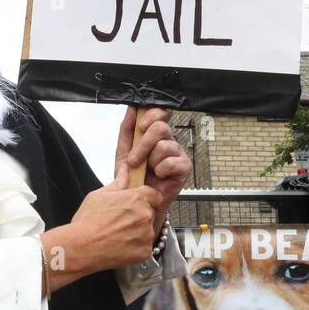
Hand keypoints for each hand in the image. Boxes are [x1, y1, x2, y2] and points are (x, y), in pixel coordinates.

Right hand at [69, 181, 163, 267]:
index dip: (147, 199)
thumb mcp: (99, 195)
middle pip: (149, 214)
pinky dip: (135, 248)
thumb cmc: (87, 220)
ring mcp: (146, 235)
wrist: (81, 247)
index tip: (138, 205)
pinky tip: (120, 247)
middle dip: (139, 217)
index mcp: (136, 198)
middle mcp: (145, 215)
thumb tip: (125, 169)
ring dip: (137, 233)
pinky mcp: (145, 252)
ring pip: (147, 231)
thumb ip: (118, 183)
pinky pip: (144, 248)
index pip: (155, 195)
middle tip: (120, 223)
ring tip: (118, 236)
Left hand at [114, 107, 191, 231]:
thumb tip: (132, 109)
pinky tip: (158, 176)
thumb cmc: (133, 177)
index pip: (161, 112)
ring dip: (150, 161)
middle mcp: (168, 140)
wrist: (136, 200)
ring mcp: (178, 153)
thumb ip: (127, 129)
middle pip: (161, 127)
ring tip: (147, 171)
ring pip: (164, 146)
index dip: (153, 114)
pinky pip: (171, 162)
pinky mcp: (184, 167)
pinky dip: (160, 170)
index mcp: (155, 134)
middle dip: (143, 145)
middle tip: (134, 160)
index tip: (140, 126)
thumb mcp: (124, 151)